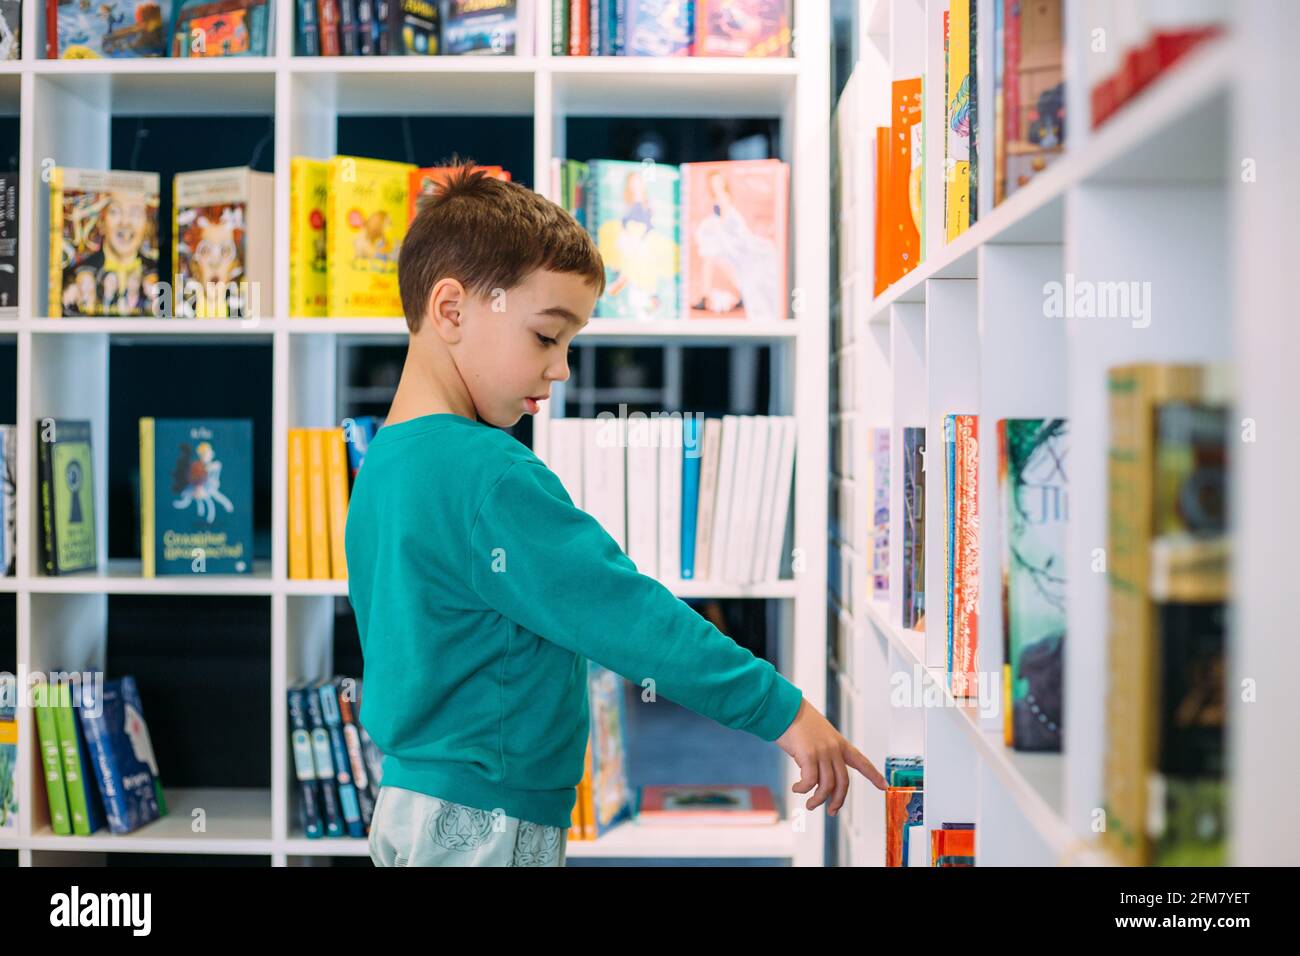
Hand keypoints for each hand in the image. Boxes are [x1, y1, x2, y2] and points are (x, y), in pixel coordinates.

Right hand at [775, 698, 886, 815]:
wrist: (785, 709)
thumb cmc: (798, 722)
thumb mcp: (818, 737)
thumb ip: (824, 755)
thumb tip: (818, 779)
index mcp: (840, 743)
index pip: (862, 761)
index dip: (874, 775)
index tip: (884, 786)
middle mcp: (834, 749)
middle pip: (843, 783)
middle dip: (838, 801)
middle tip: (832, 811)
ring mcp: (822, 751)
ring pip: (827, 785)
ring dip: (817, 800)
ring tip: (810, 804)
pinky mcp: (808, 755)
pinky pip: (810, 781)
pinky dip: (803, 789)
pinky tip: (797, 788)